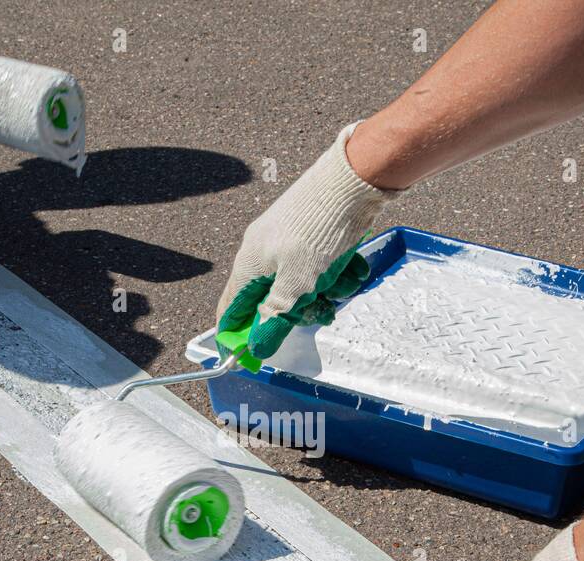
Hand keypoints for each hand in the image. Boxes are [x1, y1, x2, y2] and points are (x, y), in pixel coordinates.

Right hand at [216, 123, 398, 360]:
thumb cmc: (318, 231)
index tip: (240, 358)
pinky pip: (320, 269)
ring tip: (343, 281)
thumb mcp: (297, 283)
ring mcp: (289, 245)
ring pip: (302, 287)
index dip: (234, 335)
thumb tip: (256, 345)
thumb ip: (276, 315)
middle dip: (300, 311)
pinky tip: (352, 266)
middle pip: (273, 302)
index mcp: (250, 264)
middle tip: (321, 310)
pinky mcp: (312, 238)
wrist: (353, 180)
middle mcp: (264, 254)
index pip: (230, 308)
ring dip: (326, 292)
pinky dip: (337, 272)